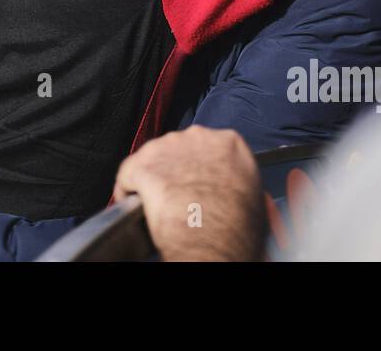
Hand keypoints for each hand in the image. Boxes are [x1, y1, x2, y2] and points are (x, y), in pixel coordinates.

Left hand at [112, 125, 265, 261]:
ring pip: (152, 157)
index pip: (207, 146)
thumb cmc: (235, 229)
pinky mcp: (145, 164)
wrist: (214, 243)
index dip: (198, 166)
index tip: (196, 181)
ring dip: (151, 178)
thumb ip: (237, 181)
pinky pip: (127, 173)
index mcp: (230, 143)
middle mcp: (199, 137)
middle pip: (178, 148)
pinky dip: (127, 189)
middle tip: (177, 195)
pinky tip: (133, 203)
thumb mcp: (253, 198)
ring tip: (155, 203)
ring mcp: (170, 148)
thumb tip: (234, 190)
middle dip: (174, 170)